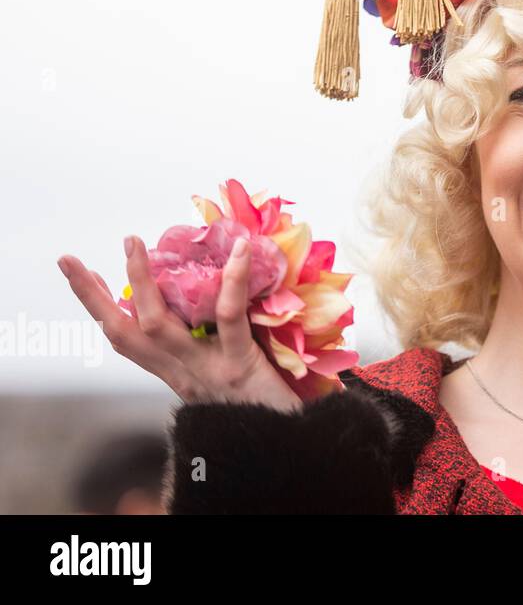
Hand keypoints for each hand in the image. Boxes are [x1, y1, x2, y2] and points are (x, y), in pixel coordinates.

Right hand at [58, 235, 302, 413]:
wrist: (284, 442)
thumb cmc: (264, 406)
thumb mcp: (227, 375)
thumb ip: (213, 345)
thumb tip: (209, 298)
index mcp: (179, 374)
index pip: (129, 340)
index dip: (102, 310)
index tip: (84, 277)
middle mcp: (184, 373)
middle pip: (127, 332)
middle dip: (95, 296)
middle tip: (73, 259)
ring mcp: (207, 369)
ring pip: (159, 325)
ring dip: (142, 282)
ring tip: (133, 245)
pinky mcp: (239, 365)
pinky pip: (229, 318)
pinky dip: (233, 282)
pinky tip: (238, 251)